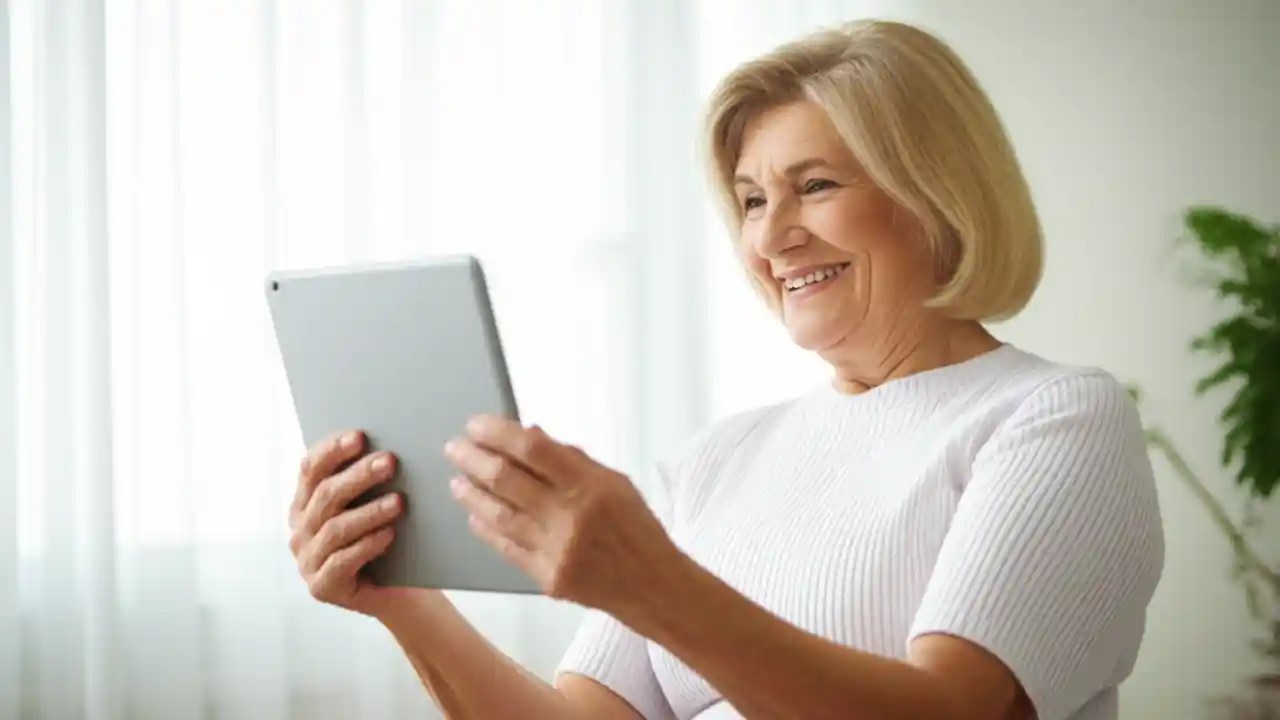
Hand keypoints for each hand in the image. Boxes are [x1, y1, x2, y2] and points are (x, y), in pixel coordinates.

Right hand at [288, 429, 411, 616]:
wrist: (400, 591)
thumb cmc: (386, 539)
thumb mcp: (373, 504)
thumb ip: (368, 480)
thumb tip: (386, 446)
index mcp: (305, 503)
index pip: (310, 469)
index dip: (332, 450)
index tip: (360, 436)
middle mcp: (300, 530)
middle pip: (325, 495)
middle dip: (358, 475)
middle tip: (390, 462)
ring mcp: (308, 560)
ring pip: (335, 528)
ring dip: (368, 512)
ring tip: (398, 502)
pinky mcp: (322, 587)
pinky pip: (342, 562)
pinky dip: (367, 545)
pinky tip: (389, 534)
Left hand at [443, 415, 681, 613]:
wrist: (652, 585)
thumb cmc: (636, 528)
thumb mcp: (615, 483)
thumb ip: (573, 459)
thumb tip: (529, 434)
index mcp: (591, 485)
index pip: (533, 448)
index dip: (498, 432)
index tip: (476, 424)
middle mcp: (571, 515)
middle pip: (506, 479)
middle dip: (473, 459)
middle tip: (454, 448)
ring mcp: (556, 549)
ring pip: (499, 514)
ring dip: (471, 494)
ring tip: (456, 481)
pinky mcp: (547, 577)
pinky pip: (506, 547)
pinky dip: (486, 528)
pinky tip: (474, 515)